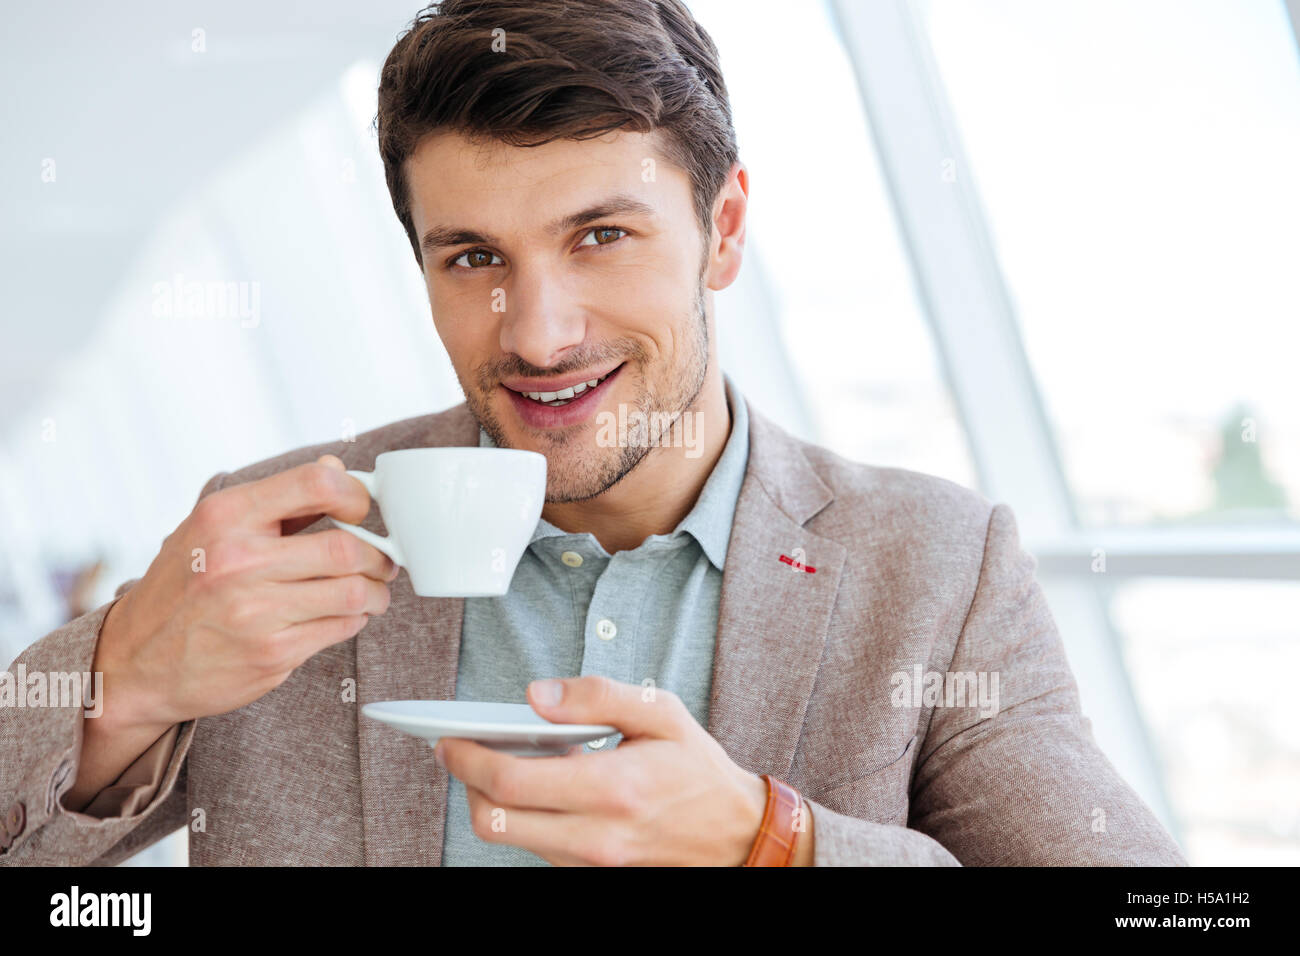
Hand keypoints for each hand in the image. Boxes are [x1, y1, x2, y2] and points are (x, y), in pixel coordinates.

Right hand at [97, 455, 397, 730]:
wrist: (136, 663)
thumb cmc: (181, 588)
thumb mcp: (211, 528)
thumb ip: (276, 501)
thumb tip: (338, 469)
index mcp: (225, 517)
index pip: (316, 484)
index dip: (355, 495)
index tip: (362, 511)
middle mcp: (239, 561)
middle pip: (347, 547)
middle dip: (378, 555)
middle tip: (384, 560)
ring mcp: (256, 611)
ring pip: (354, 593)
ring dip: (376, 592)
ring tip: (373, 591)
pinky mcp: (271, 654)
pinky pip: (340, 628)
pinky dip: (354, 619)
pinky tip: (344, 614)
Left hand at [435, 675, 812, 864]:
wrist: (735, 833)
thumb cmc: (698, 769)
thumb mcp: (660, 712)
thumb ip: (597, 696)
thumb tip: (536, 693)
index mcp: (611, 788)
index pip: (511, 782)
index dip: (468, 759)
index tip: (448, 739)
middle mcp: (595, 833)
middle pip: (493, 821)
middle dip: (464, 782)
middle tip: (457, 750)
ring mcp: (590, 859)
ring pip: (509, 838)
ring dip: (489, 800)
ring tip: (498, 759)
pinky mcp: (589, 869)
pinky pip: (534, 846)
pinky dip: (519, 816)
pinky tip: (536, 784)